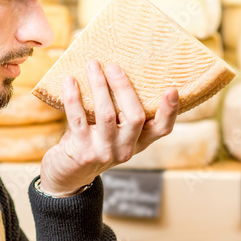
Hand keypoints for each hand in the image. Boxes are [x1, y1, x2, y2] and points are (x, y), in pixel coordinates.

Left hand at [39, 60, 178, 196]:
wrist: (69, 175)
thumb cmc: (94, 142)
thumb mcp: (114, 132)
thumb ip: (121, 111)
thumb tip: (115, 68)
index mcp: (139, 142)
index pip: (162, 129)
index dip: (169, 111)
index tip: (172, 89)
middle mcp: (126, 149)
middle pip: (135, 117)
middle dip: (124, 88)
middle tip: (113, 66)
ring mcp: (105, 152)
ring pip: (106, 115)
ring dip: (98, 86)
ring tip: (92, 65)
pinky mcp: (82, 152)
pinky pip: (78, 120)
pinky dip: (73, 98)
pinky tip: (69, 81)